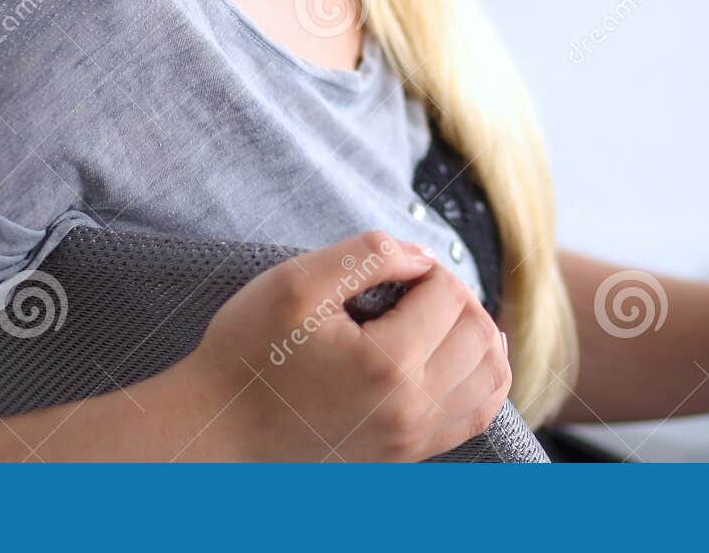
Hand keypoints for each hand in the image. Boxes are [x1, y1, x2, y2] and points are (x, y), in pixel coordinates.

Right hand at [174, 229, 510, 460]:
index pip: (450, 297)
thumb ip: (368, 254)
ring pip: (491, 379)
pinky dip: (481, 377)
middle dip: (458, 298)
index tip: (393, 271)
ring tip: (440, 316)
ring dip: (479, 335)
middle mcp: (410, 410)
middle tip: (414, 288)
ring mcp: (410, 439)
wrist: (217, 431)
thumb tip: (423, 257)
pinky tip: (456, 353)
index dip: (428, 269)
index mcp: (387, 365)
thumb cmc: (247, 353)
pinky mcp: (405, 454)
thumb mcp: (297, 281)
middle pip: (480, 336)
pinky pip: (476, 416)